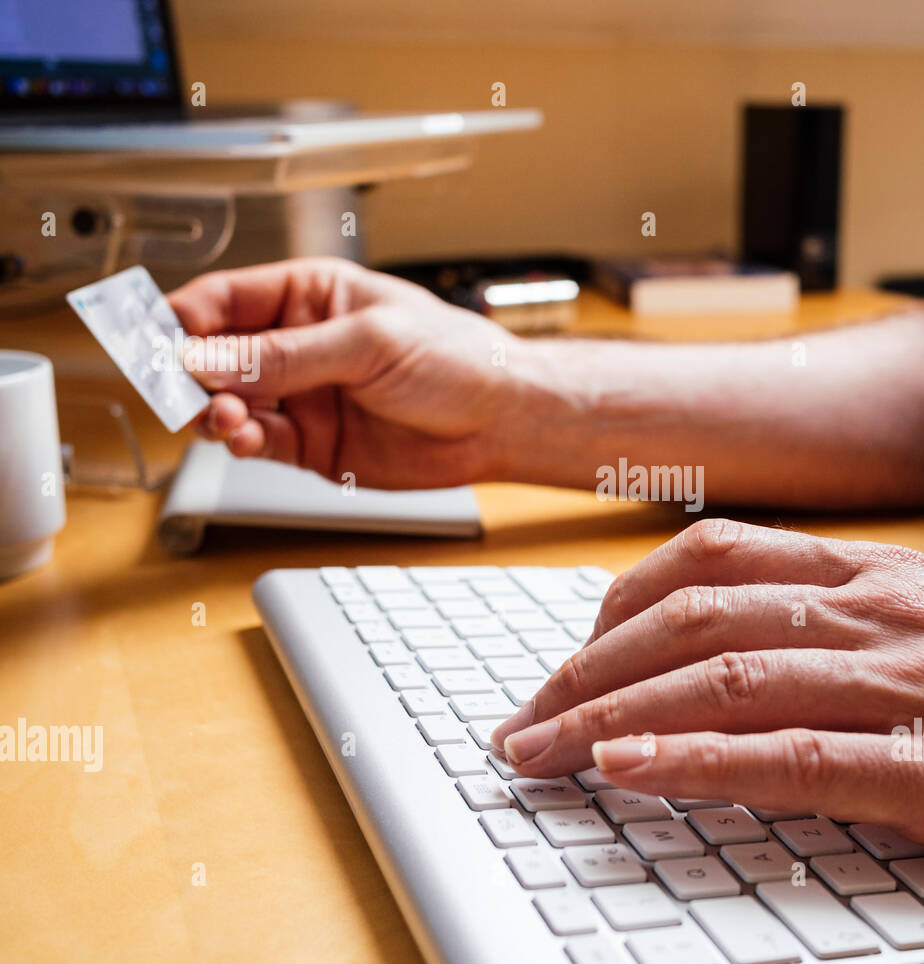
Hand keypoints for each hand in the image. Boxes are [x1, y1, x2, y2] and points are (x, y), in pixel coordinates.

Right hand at [169, 257, 529, 488]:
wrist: (502, 419)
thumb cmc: (457, 358)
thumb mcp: (370, 342)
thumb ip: (287, 356)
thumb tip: (210, 358)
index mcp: (310, 296)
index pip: (224, 300)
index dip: (184, 319)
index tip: (158, 341)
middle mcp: (298, 345)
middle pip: (215, 355)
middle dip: (191, 373)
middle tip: (181, 389)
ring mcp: (303, 396)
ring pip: (229, 404)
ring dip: (215, 412)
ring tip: (225, 419)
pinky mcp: (313, 444)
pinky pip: (259, 442)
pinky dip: (243, 443)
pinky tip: (245, 439)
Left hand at [492, 519, 923, 894]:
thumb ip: (833, 626)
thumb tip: (722, 660)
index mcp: (871, 575)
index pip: (712, 559)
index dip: (617, 602)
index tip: (568, 655)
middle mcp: (878, 613)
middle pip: (694, 620)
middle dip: (587, 671)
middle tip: (524, 723)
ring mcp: (909, 686)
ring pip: (727, 681)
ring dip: (613, 717)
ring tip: (540, 754)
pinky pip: (798, 758)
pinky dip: (700, 764)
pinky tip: (631, 773)